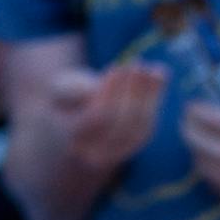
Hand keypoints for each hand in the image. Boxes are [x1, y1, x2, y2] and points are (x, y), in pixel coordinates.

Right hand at [40, 55, 166, 204]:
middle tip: (138, 64)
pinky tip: (160, 75)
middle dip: (133, 92)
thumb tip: (96, 88)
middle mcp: (94, 155)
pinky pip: (147, 127)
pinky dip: (156, 101)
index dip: (110, 92)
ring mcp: (115, 156)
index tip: (117, 66)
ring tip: (154, 68)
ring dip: (149, 96)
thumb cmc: (64, 101)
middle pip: (122, 125)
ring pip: (138, 129)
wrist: (71, 128)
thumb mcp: (59, 91)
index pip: (98, 118)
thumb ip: (72, 89)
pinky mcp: (132, 148)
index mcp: (72, 140)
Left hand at [179, 91, 219, 218]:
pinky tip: (217, 165)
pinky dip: (215, 176)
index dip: (195, 112)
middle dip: (189, 131)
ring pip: (206, 172)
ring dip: (198, 155)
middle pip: (200, 147)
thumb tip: (217, 112)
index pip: (210, 121)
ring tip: (199, 144)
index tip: (190, 107)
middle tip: (187, 124)